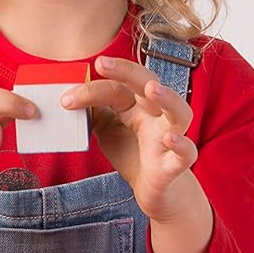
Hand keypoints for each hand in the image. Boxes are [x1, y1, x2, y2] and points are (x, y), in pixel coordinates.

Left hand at [61, 55, 198, 221]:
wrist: (154, 190)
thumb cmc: (133, 154)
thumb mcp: (107, 129)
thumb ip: (94, 112)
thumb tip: (70, 95)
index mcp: (138, 104)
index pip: (117, 87)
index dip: (92, 89)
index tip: (67, 98)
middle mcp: (157, 114)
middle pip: (149, 83)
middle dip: (128, 71)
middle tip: (102, 63)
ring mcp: (170, 136)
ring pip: (179, 111)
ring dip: (168, 98)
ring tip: (153, 89)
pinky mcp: (176, 163)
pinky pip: (187, 152)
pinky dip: (181, 144)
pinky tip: (170, 138)